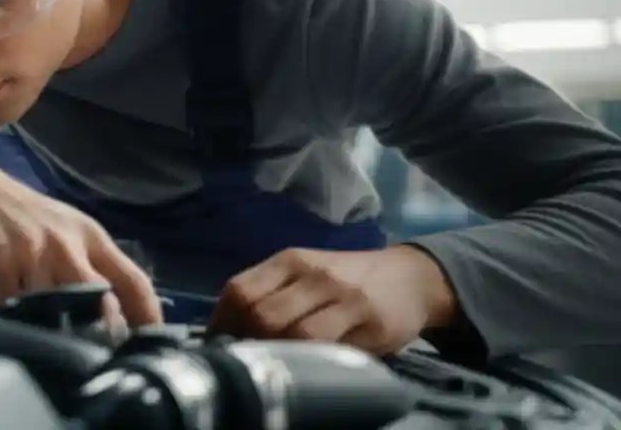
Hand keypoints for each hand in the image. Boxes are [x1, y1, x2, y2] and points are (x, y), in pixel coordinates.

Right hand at [0, 155, 163, 330]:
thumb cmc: (19, 214)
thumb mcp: (65, 230)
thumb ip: (90, 267)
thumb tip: (113, 318)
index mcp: (90, 237)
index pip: (134, 282)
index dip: (147, 319)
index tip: (146, 346)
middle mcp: (66, 244)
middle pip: (100, 300)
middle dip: (102, 334)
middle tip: (95, 356)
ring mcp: (31, 253)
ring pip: (55, 311)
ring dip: (51, 333)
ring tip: (43, 341)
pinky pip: (9, 310)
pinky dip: (10, 324)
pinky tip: (6, 322)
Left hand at [207, 245, 457, 355]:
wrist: (409, 276)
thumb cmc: (341, 279)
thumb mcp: (301, 273)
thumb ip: (267, 293)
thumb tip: (222, 332)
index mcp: (289, 260)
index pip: (240, 291)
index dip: (222, 324)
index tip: (220, 346)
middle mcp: (315, 275)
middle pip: (264, 316)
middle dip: (251, 344)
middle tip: (252, 361)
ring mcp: (346, 299)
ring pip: (299, 336)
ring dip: (284, 357)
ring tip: (282, 366)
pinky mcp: (374, 325)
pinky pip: (336, 351)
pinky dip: (318, 364)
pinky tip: (314, 368)